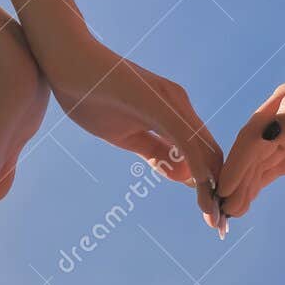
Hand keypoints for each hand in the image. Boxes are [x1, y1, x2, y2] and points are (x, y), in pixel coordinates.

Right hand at [37, 28, 224, 233]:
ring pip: (203, 148)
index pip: (202, 153)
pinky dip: (198, 164)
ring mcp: (171, 101)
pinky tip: (202, 186)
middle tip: (219, 224)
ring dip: (211, 184)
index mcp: (173, 113)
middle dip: (217, 190)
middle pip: (210, 153)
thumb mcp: (127, 136)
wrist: (65, 60)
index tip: (211, 213)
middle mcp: (179, 105)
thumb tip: (183, 176)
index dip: (210, 184)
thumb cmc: (90, 95)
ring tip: (213, 215)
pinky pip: (184, 137)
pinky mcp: (158, 101)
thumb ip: (155, 152)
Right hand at [216, 73, 284, 217]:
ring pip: (258, 166)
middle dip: (234, 179)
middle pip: (249, 152)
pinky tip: (244, 204)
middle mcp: (282, 119)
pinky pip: (271, 173)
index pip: (252, 134)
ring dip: (242, 188)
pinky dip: (256, 188)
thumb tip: (267, 132)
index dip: (237, 161)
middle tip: (220, 208)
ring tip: (229, 214)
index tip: (225, 187)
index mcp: (284, 101)